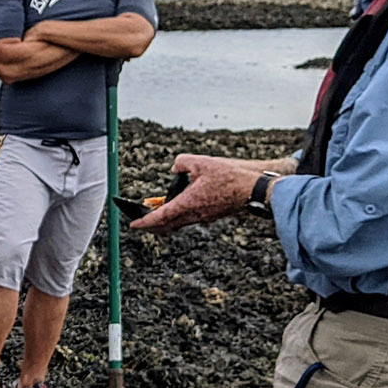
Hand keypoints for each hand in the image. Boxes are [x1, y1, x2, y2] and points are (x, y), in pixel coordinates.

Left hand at [131, 154, 259, 233]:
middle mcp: (194, 215)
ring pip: (178, 223)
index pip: (160, 217)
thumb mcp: (201, 162)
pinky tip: (179, 204)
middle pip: (166, 225)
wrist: (254, 189)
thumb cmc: (231, 177)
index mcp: (188, 204)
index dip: (144, 222)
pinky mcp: (211, 215)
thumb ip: (182, 162)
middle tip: (140, 221)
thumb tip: (175, 167)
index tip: (133, 224)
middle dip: (151, 225)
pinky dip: (179, 215)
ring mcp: (203, 217)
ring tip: (156, 211)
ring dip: (165, 219)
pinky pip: (189, 218)